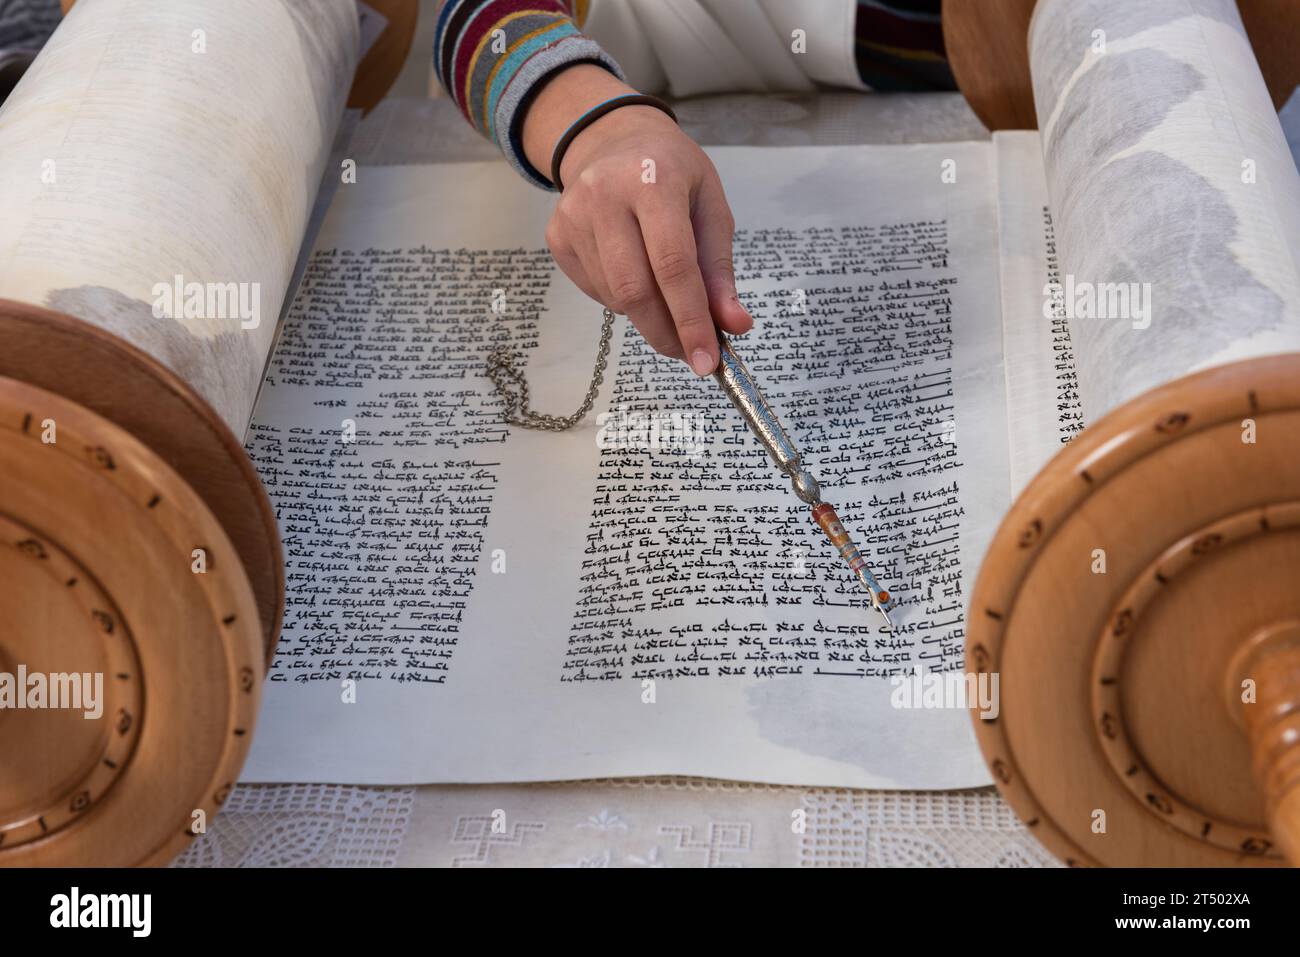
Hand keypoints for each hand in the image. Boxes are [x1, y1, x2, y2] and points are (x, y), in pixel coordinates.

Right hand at [522, 66, 751, 374]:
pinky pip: (595, 290)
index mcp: (653, 180)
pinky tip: (635, 274)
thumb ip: (719, 271)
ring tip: (667, 299)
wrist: (611, 139)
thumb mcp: (710, 207)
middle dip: (666, 332)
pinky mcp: (556, 235)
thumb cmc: (672, 173)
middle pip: (634, 289)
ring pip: (614, 296)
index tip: (707, 361)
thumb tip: (734, 327)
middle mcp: (605, 195)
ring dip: (648, 316)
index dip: (691, 320)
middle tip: (689, 353)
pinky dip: (622, 301)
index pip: (673, 265)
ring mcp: (573, 216)